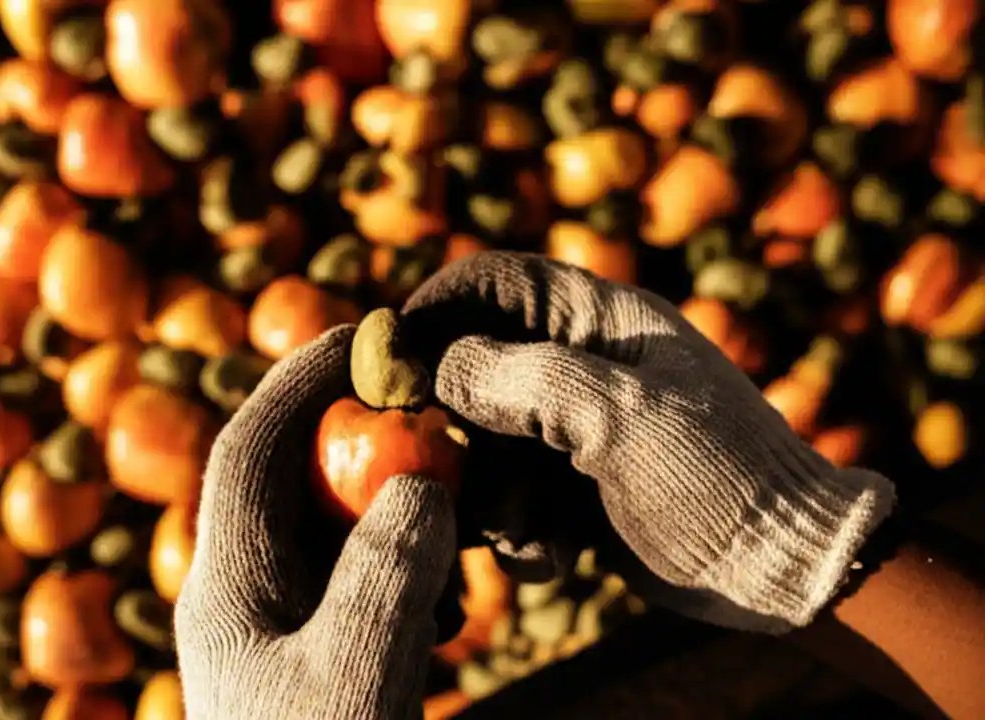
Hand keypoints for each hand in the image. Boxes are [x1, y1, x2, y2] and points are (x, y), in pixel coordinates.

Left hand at [175, 326, 457, 719]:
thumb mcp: (357, 678)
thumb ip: (387, 574)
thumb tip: (421, 487)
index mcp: (225, 589)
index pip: (248, 449)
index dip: (299, 380)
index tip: (362, 335)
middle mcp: (240, 600)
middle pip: (292, 483)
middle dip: (360, 444)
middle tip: (429, 422)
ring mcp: (274, 635)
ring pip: (331, 536)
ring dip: (393, 516)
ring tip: (450, 533)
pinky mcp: (310, 666)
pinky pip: (356, 588)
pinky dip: (404, 574)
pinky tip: (443, 609)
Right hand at [402, 251, 895, 633]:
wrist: (782, 566)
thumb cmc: (713, 473)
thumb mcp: (615, 413)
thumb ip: (516, 379)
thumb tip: (431, 368)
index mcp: (595, 316)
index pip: (488, 283)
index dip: (430, 313)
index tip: (387, 369)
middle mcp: (576, 362)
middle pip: (467, 370)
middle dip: (454, 434)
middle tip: (443, 478)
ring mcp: (572, 426)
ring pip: (480, 446)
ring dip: (490, 499)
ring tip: (532, 535)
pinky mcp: (572, 485)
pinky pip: (508, 496)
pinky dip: (518, 532)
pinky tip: (557, 557)